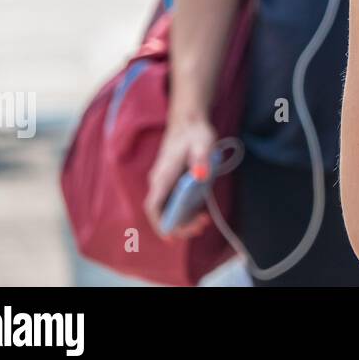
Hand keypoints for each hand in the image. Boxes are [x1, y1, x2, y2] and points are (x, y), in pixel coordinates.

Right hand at [144, 116, 217, 238]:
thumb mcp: (203, 143)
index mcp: (164, 175)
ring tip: (204, 221)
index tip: (171, 236)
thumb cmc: (195, 133)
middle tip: (201, 226)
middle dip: (179, 225)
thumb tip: (201, 176)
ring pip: (169, 209)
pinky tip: (201, 213)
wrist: (189, 122)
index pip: (154, 205)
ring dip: (184, 220)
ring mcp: (166, 183)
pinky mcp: (173, 183)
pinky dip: (186, 211)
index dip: (160, 223)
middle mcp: (160, 181)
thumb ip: (202, 159)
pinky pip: (175, 203)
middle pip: (162, 212)